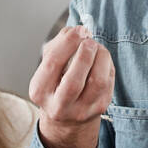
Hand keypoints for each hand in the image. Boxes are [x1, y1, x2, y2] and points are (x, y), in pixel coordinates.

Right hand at [29, 25, 113, 147]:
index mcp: (40, 91)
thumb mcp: (49, 65)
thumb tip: (75, 31)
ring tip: (97, 48)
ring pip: (97, 82)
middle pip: (74, 80)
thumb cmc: (56, 83)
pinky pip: (108, 83)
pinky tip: (101, 59)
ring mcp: (81, 110)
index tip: (78, 30)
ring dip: (101, 58)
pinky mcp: (100, 108)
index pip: (52, 65)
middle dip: (84, 54)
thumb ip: (58, 45)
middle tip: (89, 40)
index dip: (67, 44)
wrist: (67, 117)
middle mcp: (58, 106)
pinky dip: (107, 65)